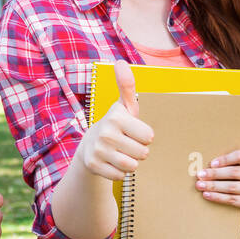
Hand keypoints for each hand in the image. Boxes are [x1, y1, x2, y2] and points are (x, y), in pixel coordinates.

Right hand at [76, 60, 154, 180]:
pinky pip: (121, 176)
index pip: (149, 136)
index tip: (133, 130)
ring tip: (121, 152)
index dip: (145, 136)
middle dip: (139, 151)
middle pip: (143, 153)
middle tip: (126, 143)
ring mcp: (98, 150)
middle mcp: (105, 132)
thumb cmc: (116, 124)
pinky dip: (120, 172)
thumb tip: (120, 62)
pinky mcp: (94, 166)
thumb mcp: (124, 106)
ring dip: (131, 162)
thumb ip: (127, 85)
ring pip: (132, 166)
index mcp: (116, 116)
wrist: (90, 145)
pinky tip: (112, 162)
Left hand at [197, 148, 239, 224]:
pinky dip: (218, 197)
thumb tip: (205, 163)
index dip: (226, 159)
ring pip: (232, 187)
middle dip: (215, 174)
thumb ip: (228, 161)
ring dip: (214, 186)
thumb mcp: (239, 164)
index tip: (212, 163)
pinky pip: (232, 200)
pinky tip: (207, 195)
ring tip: (200, 185)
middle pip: (235, 172)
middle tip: (200, 175)